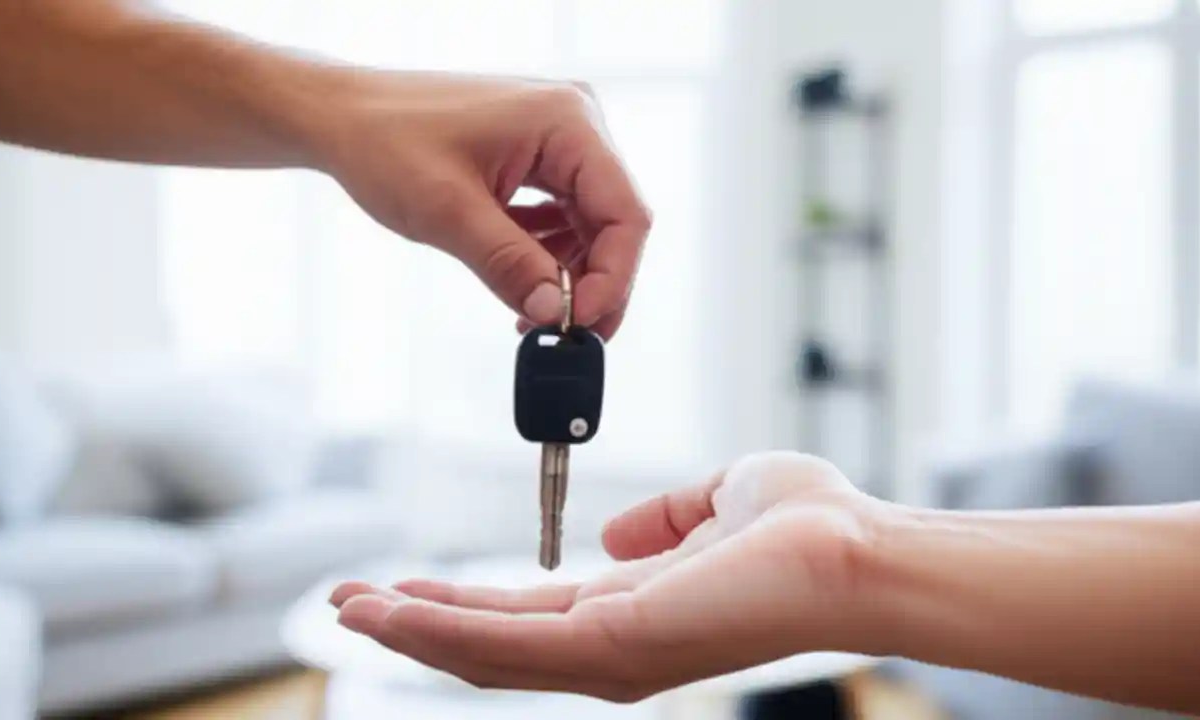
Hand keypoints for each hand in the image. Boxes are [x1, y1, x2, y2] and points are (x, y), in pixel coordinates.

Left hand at [312, 72, 650, 339]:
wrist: (340, 118)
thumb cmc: (384, 142)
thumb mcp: (449, 212)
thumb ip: (510, 265)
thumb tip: (558, 313)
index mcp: (566, 121)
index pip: (625, 213)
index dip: (612, 277)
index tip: (579, 323)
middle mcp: (574, 125)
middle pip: (615, 223)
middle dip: (594, 284)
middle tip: (564, 335)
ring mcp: (557, 142)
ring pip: (592, 227)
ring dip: (570, 276)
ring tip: (531, 313)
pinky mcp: (537, 160)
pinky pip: (564, 218)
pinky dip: (549, 258)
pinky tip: (525, 287)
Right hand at [329, 452, 887, 701]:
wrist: (853, 549)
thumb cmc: (807, 526)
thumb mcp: (715, 501)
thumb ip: (662, 519)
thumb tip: (618, 535)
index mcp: (631, 608)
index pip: (524, 615)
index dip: (458, 603)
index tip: (402, 586)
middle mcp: (612, 645)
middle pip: (490, 643)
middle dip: (415, 626)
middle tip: (346, 604)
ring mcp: (610, 655)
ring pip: (485, 653)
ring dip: (411, 633)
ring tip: (348, 608)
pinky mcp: (613, 647)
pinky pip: (508, 645)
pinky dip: (443, 633)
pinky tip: (394, 615)